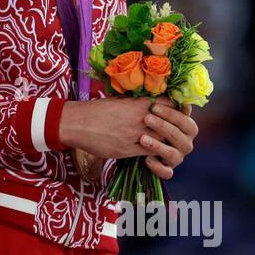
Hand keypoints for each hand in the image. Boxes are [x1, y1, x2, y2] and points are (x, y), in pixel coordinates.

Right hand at [59, 96, 197, 178]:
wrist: (77, 123)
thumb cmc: (96, 109)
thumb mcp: (118, 101)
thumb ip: (136, 103)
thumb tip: (150, 103)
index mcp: (137, 105)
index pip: (167, 106)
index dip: (174, 110)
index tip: (178, 112)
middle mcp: (139, 120)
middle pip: (167, 125)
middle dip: (172, 128)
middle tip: (176, 130)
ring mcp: (133, 136)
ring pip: (160, 140)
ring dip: (164, 141)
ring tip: (165, 141)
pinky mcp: (126, 150)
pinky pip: (147, 153)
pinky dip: (153, 152)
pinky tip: (154, 150)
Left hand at [137, 99, 196, 179]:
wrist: (133, 140)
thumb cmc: (146, 121)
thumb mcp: (153, 110)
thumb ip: (162, 101)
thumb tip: (169, 88)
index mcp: (187, 128)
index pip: (186, 121)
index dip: (172, 114)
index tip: (154, 107)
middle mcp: (185, 144)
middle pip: (181, 137)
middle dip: (163, 127)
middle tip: (146, 118)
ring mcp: (177, 158)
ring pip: (174, 155)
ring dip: (159, 146)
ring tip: (142, 138)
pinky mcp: (167, 170)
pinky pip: (167, 173)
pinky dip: (158, 167)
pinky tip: (146, 159)